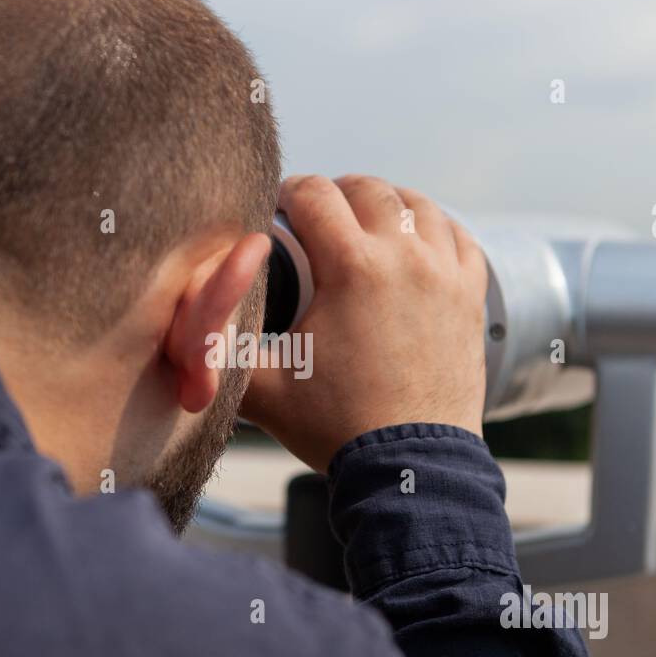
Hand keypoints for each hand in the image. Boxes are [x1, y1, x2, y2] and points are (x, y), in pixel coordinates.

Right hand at [241, 174, 489, 472]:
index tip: (276, 207)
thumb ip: (216, 345)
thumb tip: (184, 312)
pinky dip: (435, 228)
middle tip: (314, 214)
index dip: (287, 191)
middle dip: (335, 193)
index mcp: (352, 267)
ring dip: (386, 204)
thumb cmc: (335, 426)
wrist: (409, 467)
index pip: (313, 195)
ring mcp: (445, 275)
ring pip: (418, 205)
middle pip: (367, 189)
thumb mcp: (258, 385)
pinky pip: (459, 238)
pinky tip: (416, 240)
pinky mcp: (471, 298)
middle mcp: (405, 258)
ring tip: (363, 220)